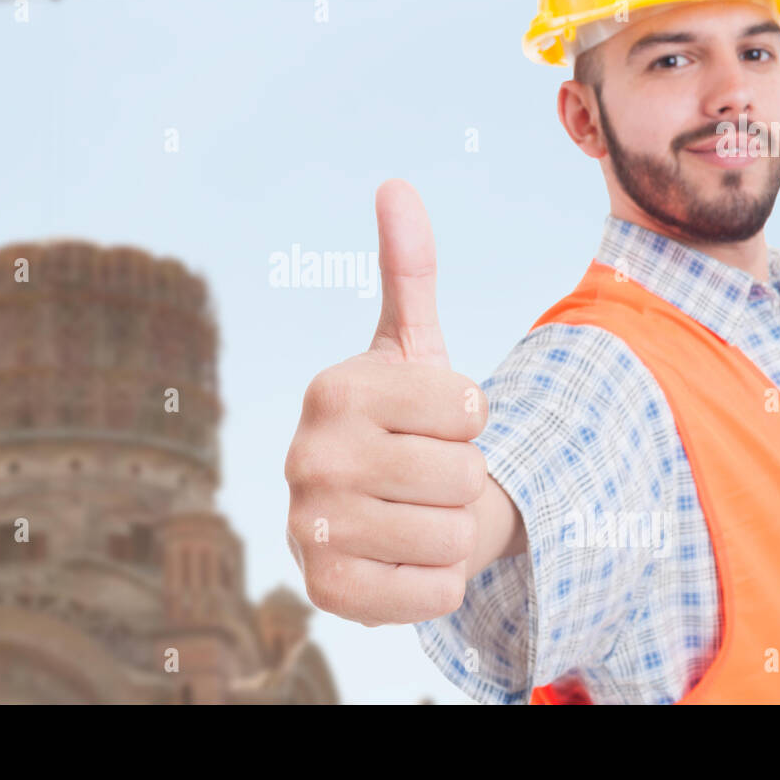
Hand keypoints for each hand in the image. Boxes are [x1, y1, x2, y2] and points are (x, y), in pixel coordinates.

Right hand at [283, 179, 490, 625]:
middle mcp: (308, 456)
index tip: (437, 421)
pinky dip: (436, 582)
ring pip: (452, 537)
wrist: (377, 509)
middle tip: (426, 475)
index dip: (471, 420)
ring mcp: (308, 527)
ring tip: (417, 514)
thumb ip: (408, 269)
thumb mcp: (413, 347)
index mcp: (333, 388)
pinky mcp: (324, 592)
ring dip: (453, 532)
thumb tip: (396, 185)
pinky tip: (402, 559)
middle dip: (463, 479)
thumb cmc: (405, 423)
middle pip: (462, 476)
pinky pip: (432, 594)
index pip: (468, 408)